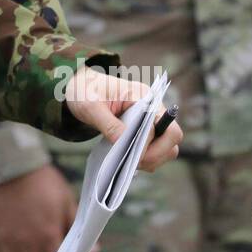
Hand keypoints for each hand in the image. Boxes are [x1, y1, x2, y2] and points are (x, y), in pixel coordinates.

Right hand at [0, 166, 78, 251]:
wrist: (9, 161)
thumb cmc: (40, 179)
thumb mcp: (64, 199)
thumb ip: (75, 227)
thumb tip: (94, 250)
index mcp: (47, 236)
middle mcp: (26, 243)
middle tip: (43, 249)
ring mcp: (5, 239)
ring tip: (25, 249)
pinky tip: (7, 245)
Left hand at [63, 67, 181, 171]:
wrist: (79, 87)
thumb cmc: (85, 92)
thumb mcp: (92, 107)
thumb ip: (109, 125)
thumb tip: (125, 145)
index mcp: (145, 96)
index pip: (164, 126)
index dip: (152, 145)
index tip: (133, 156)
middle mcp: (153, 108)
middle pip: (172, 139)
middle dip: (156, 156)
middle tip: (133, 164)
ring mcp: (150, 120)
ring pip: (166, 148)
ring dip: (151, 159)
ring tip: (128, 163)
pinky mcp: (143, 130)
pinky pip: (153, 149)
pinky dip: (144, 158)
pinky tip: (126, 160)